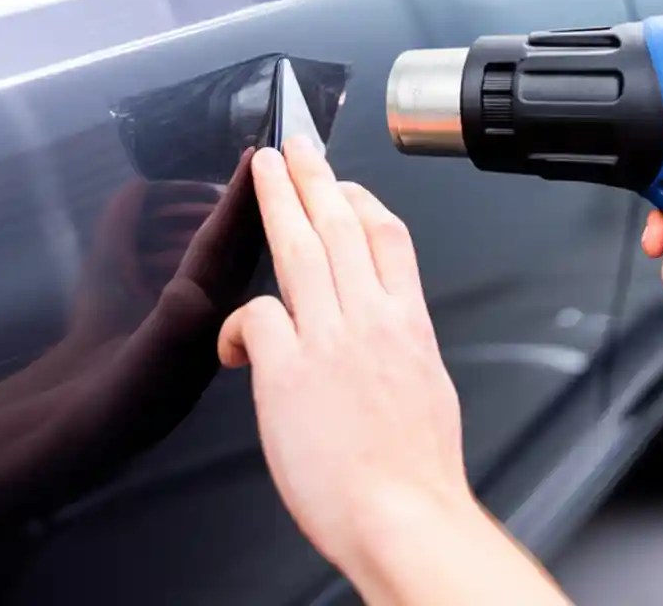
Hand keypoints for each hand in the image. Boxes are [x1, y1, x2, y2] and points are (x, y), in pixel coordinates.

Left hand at [217, 138, 469, 570]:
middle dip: (313, 176)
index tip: (343, 185)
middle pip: (341, 224)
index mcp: (408, 324)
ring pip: (300, 248)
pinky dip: (239, 325)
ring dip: (277, 200)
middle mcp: (371, 320)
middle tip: (292, 145)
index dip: (362, 199)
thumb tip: (386, 333)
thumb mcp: (428, 389)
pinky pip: (255, 318)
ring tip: (261, 170)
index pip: (387, 237)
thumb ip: (401, 349)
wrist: (402, 516)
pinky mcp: (287, 371)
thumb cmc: (415, 472)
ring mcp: (329, 340)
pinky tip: (234, 345)